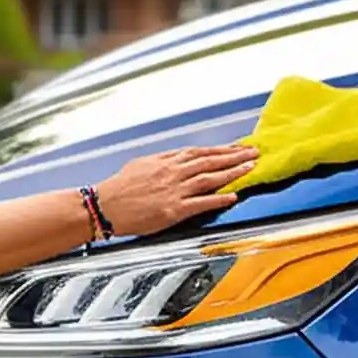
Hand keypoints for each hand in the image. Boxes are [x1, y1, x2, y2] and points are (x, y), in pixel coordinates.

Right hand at [95, 145, 258, 236]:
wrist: (105, 205)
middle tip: (253, 153)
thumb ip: (164, 161)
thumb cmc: (120, 187)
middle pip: (210, 161)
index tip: (237, 147)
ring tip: (250, 168)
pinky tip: (233, 195)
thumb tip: (181, 159)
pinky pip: (202, 203)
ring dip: (233, 172)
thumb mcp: (142, 164)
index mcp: (166, 161)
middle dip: (234, 156)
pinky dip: (219, 198)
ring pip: (210, 178)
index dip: (221, 149)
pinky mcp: (174, 210)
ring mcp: (175, 191)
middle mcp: (173, 173)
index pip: (200, 152)